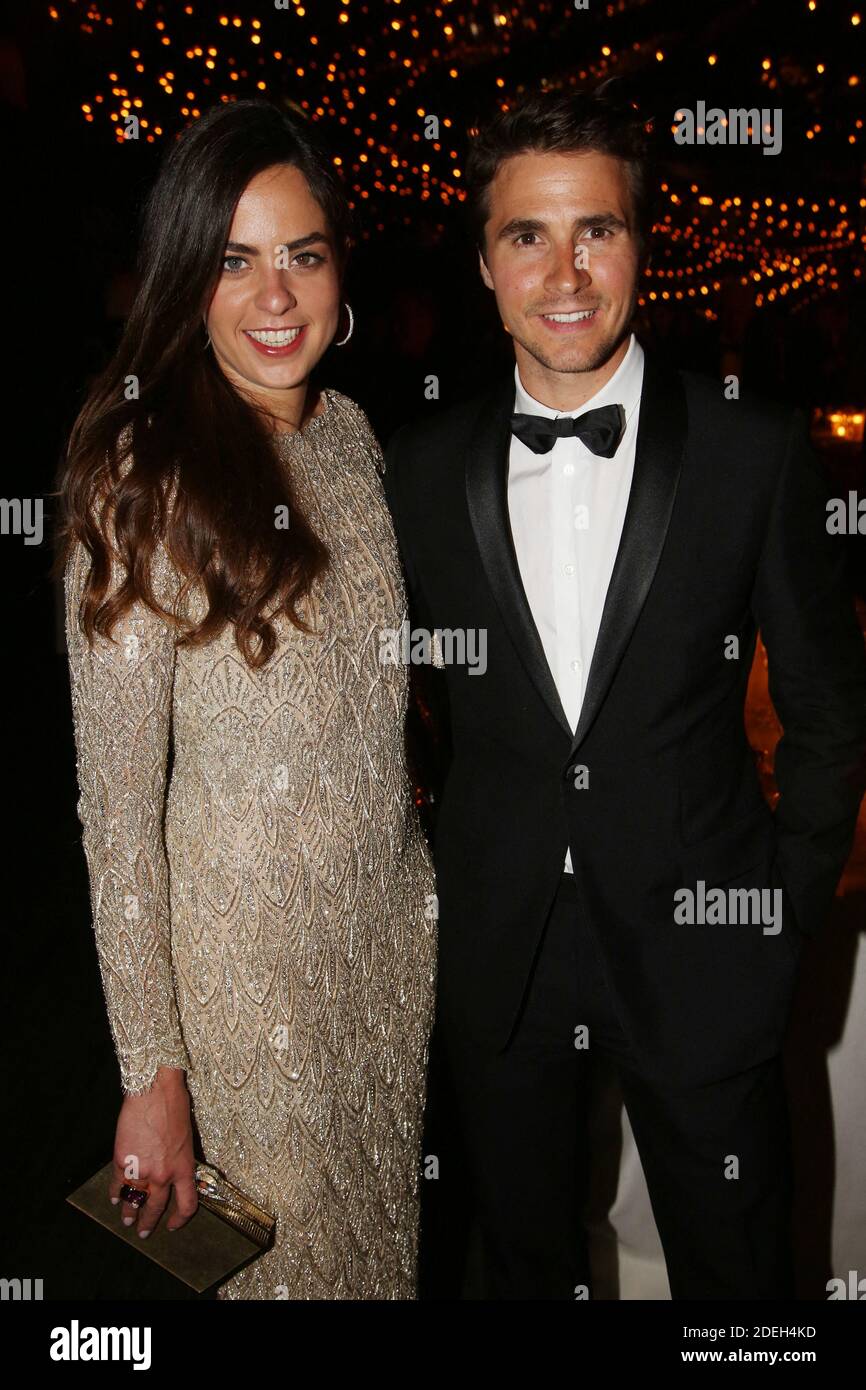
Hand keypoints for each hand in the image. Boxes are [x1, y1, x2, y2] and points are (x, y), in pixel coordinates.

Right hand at [109, 1066, 198, 1237]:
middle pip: (157, 1208)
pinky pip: (118, 1185)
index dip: (180, 1219)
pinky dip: (115, 1194)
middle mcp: (164, 1175)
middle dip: (149, 1222)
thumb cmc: (175, 1107)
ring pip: (135, 1201)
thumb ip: (180, 1159)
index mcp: (184, 1168)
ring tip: (127, 1220)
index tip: (173, 1224)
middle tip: (144, 1231)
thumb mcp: (186, 1138)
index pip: (187, 1205)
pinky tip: (114, 1198)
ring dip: (130, 1213)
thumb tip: (174, 1172)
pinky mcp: (123, 1161)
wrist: (155, 1091)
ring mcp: (142, 1170)